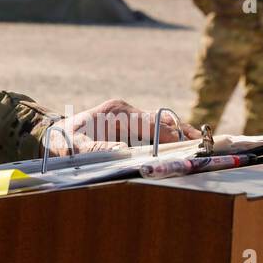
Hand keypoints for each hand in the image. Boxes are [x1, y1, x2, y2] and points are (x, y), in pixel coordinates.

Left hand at [46, 99, 201, 154]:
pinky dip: (171, 136)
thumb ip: (97, 149)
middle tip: (208, 146)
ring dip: (181, 134)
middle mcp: (126, 110)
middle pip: (163, 121)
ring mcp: (129, 115)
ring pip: (162, 123)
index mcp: (117, 112)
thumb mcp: (77, 147)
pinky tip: (186, 147)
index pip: (152, 124)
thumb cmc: (65, 142)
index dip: (173, 136)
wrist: (54, 135)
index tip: (192, 146)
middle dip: (185, 134)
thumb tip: (122, 152)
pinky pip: (155, 128)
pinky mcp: (130, 123)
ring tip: (202, 146)